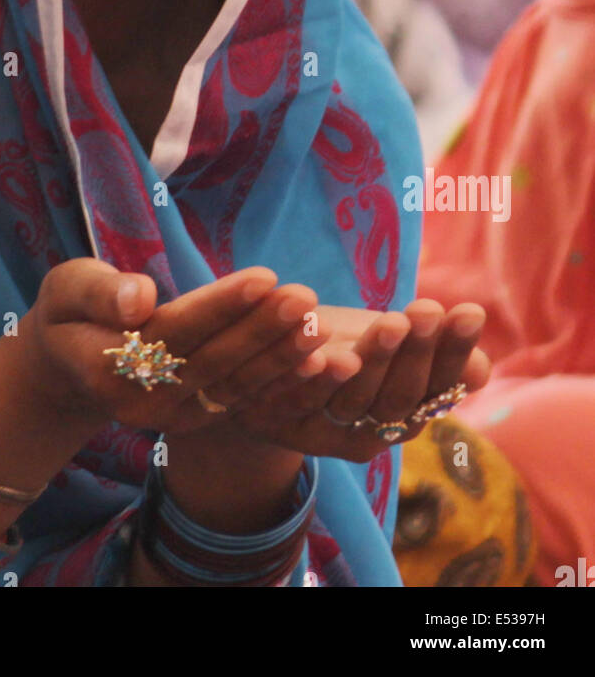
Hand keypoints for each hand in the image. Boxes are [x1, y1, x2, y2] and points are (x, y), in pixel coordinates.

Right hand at [23, 258, 331, 435]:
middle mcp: (145, 401)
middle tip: (306, 297)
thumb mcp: (68, 288)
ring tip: (320, 324)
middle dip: (263, 330)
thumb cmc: (70, 310)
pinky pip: (243, 400)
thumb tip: (138, 298)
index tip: (265, 278)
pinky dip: (282, 382)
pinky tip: (318, 360)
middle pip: (213, 362)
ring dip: (281, 358)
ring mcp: (173, 416)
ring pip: (235, 385)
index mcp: (111, 368)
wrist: (69, 363)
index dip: (221, 306)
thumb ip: (99, 292)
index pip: (176, 332)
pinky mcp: (196, 418)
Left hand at [220, 298, 489, 463]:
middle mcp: (368, 434)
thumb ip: (431, 354)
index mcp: (405, 417)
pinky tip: (322, 341)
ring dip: (373, 361)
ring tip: (392, 323)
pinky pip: (297, 398)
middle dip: (416, 353)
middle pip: (397, 398)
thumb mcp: (392, 346)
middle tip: (428, 311)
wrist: (266, 381)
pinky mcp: (278, 420)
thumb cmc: (348, 352)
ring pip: (352, 399)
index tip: (468, 311)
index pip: (437, 387)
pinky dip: (312, 372)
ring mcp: (322, 431)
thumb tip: (478, 368)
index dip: (453, 352)